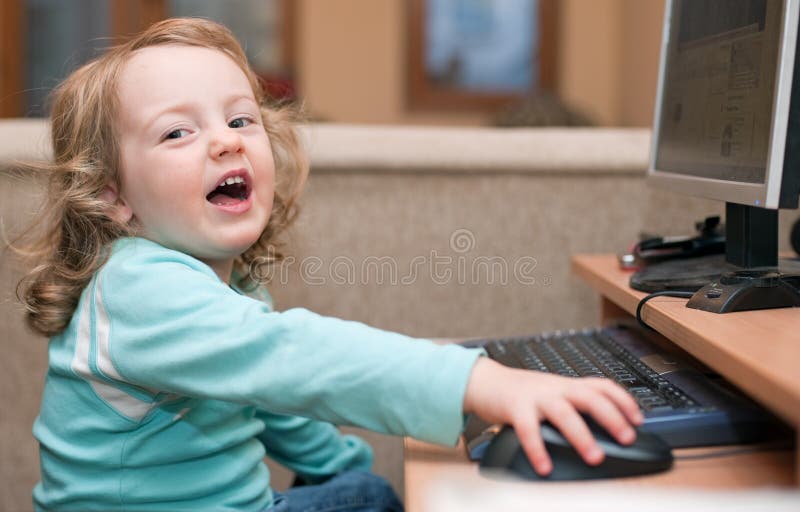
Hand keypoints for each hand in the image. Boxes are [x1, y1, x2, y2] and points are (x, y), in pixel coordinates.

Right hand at [463, 358, 642, 475]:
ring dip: (582, 435)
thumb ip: (575, 406)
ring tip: (594, 456)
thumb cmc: (522, 393)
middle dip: (612, 417)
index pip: (602, 386)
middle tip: (627, 437)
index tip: (638, 419)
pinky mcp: (515, 408)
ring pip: (564, 412)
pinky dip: (538, 450)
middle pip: (590, 397)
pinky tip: (545, 467)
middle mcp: (556, 389)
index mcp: (567, 385)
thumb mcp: (553, 393)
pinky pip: (529, 430)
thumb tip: (606, 430)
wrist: (486, 381)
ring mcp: (536, 397)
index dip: (623, 400)